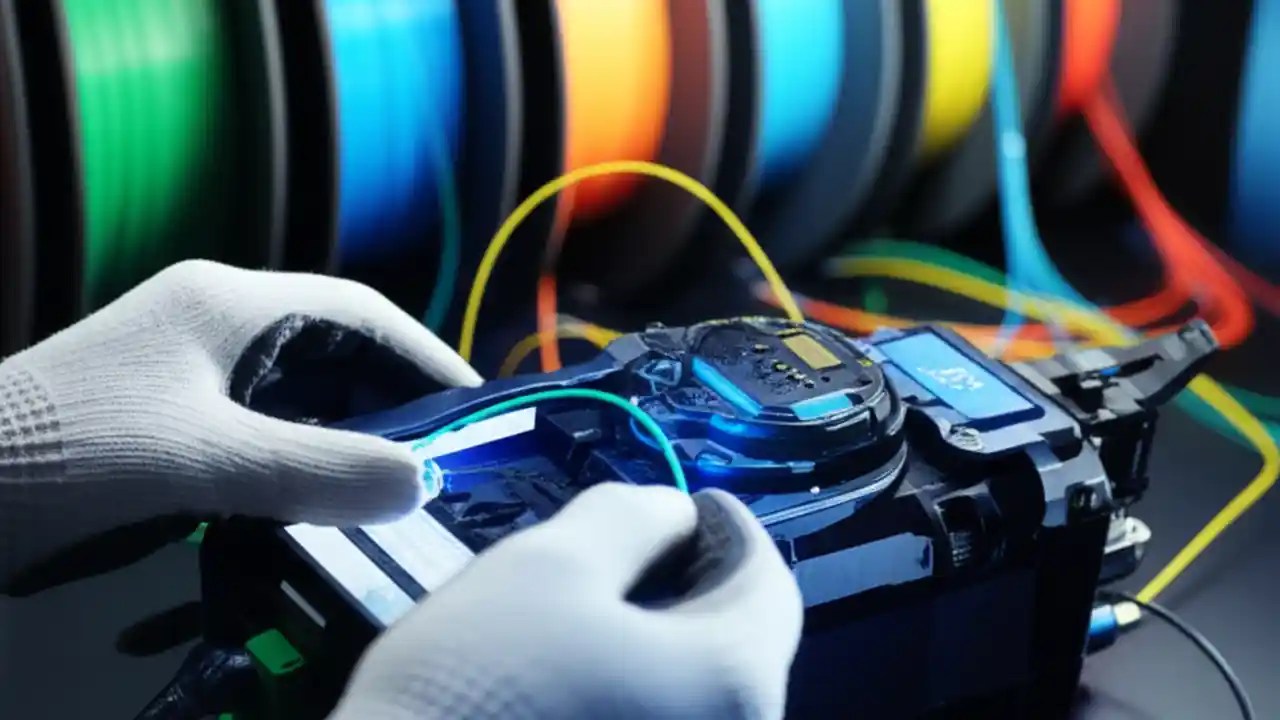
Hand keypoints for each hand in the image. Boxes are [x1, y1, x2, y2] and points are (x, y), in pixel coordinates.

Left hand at [0, 260, 480, 592]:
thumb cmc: (71, 452)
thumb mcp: (204, 463)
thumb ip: (317, 470)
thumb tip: (419, 482)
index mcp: (226, 302)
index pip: (358, 312)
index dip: (424, 354)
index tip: (472, 404)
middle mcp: (211, 319)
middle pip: (332, 348)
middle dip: (392, 398)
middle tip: (443, 454)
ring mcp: (183, 362)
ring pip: (295, 390)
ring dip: (346, 429)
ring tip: (395, 480)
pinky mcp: (163, 407)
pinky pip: (258, 421)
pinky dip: (300, 452)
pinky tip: (320, 493)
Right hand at [328, 483, 803, 719]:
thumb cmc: (477, 685)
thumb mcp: (548, 566)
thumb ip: (629, 517)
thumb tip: (673, 513)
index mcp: (734, 680)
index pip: (767, 582)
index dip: (731, 527)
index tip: (693, 500)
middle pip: (738, 644)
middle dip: (697, 583)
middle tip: (642, 545)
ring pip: (700, 694)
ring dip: (667, 641)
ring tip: (602, 609)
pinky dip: (645, 694)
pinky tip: (584, 676)